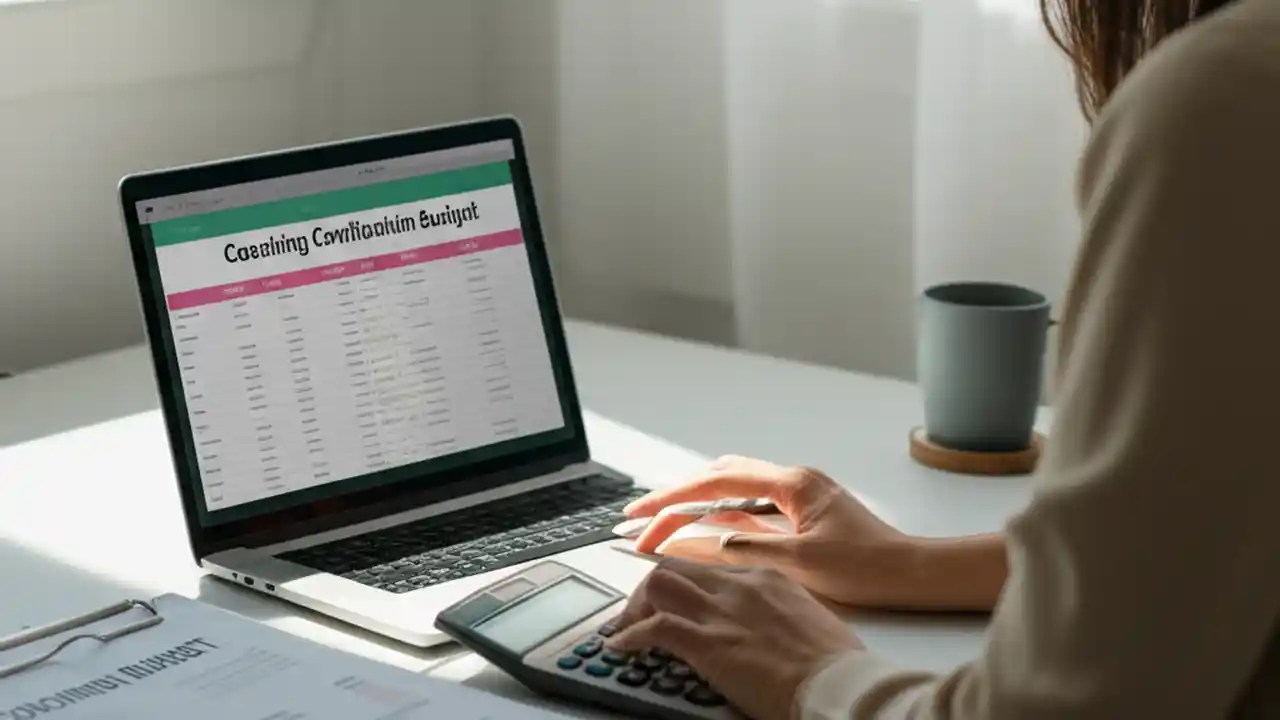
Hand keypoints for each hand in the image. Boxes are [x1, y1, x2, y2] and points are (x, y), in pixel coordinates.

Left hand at [608, 558, 861, 719]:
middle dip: (652, 588)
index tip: (677, 596)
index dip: (686, 582)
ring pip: (659, 583)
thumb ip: (782, 613)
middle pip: (678, 566)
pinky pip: (655, 628)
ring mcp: (722, 611)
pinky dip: (630, 635)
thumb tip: (768, 627)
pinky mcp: (709, 642)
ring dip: (636, 606)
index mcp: (767, 578)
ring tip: (628, 627)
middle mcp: (740, 585)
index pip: (710, 566)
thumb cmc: (835, 665)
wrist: (839, 685)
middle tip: (642, 612)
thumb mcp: (811, 621)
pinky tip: (622, 647)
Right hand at [626, 455, 1005, 610]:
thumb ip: (745, 549)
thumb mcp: (799, 562)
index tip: (641, 513)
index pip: (716, 483)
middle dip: (675, 496)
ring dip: (695, 504)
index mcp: (791, 484)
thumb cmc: (868, 566)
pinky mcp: (801, 512)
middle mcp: (792, 480)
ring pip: (732, 489)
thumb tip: (700, 541)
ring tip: (661, 520)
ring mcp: (797, 494)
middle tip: (641, 517)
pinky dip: (720, 516)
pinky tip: (703, 529)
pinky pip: (750, 507)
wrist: (912, 572)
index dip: (672, 498)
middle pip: (719, 478)